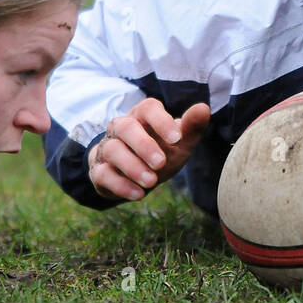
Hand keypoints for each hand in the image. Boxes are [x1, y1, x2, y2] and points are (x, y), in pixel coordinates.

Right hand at [88, 99, 211, 200]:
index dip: (161, 121)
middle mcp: (121, 128)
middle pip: (125, 127)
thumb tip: (203, 108)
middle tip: (161, 163)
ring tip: (152, 182)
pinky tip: (139, 194)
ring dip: (132, 167)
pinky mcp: (98, 170)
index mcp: (142, 116)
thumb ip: (191, 127)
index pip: (148, 108)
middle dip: (143, 145)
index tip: (177, 138)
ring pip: (112, 150)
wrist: (137, 175)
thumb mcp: (179, 142)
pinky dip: (120, 185)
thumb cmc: (161, 151)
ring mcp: (106, 148)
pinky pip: (103, 174)